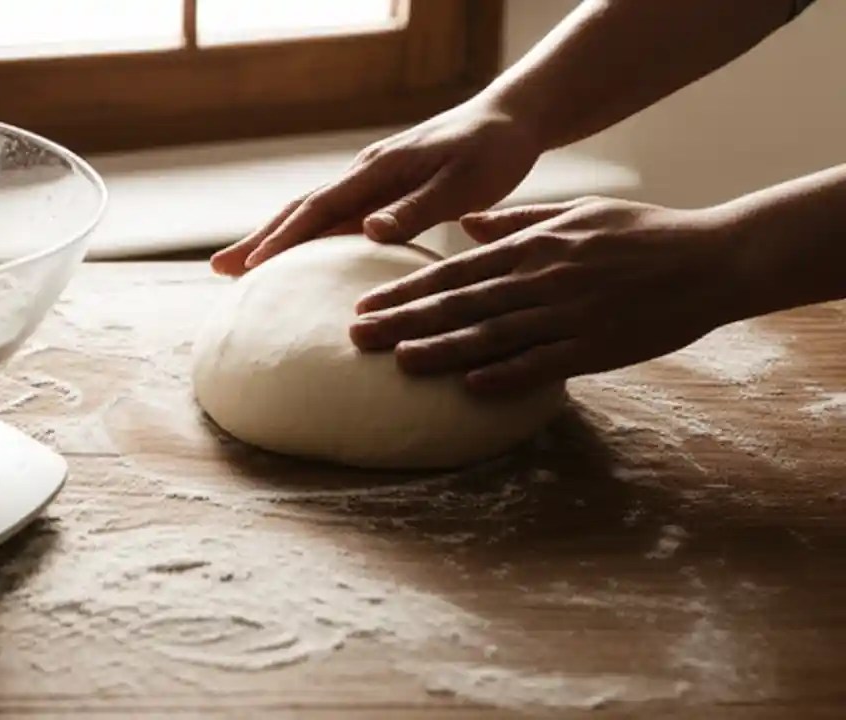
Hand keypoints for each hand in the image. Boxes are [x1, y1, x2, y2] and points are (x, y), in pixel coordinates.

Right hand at [208, 99, 542, 275]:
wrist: (509, 121)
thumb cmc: (493, 151)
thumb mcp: (464, 181)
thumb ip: (417, 208)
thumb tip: (368, 231)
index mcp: (378, 171)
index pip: (319, 208)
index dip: (285, 240)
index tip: (254, 269)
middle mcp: (364, 175)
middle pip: (300, 210)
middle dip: (259, 241)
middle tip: (219, 271)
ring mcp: (368, 183)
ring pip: (310, 213)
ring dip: (273, 240)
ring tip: (239, 268)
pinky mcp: (379, 192)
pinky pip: (332, 218)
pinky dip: (304, 238)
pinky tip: (294, 260)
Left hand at [348, 197, 741, 395]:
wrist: (710, 259)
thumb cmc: (641, 233)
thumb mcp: (578, 211)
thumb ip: (518, 220)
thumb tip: (467, 220)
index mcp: (534, 247)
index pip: (454, 269)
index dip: (405, 288)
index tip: (364, 302)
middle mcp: (541, 279)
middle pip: (460, 303)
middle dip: (404, 320)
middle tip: (356, 336)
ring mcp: (567, 314)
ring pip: (492, 334)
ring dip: (441, 349)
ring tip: (397, 361)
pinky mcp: (596, 347)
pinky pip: (542, 364)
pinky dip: (506, 374)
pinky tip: (469, 385)